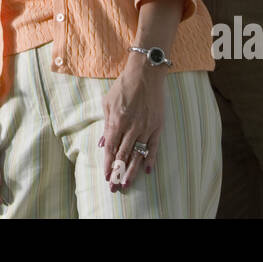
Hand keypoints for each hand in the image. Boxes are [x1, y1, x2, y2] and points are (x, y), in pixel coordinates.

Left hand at [100, 59, 166, 191]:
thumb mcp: (108, 103)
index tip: (106, 176)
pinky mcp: (158, 126)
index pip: (112, 149)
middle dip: (118, 173)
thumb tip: (104, 143)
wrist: (146, 73)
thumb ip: (106, 124)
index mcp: (117, 121)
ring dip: (132, 171)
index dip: (108, 164)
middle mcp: (132, 127)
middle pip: (124, 155)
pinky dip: (150, 159)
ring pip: (138, 154)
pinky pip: (154, 146)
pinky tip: (147, 170)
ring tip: (127, 184)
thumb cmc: (124, 86)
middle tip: (114, 188)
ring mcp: (146, 127)